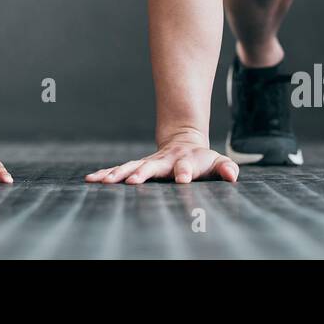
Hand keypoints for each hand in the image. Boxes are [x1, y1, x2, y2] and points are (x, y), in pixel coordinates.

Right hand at [85, 136, 239, 184]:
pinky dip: (106, 174)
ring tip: (103, 181)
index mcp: (184, 160)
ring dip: (117, 174)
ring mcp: (148, 162)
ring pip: (131, 166)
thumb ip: (225, 167)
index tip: (183, 179)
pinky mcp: (136, 167)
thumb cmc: (202, 159)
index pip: (185, 166)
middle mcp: (163, 160)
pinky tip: (91, 179)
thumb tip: (232, 175)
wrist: (183, 142)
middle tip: (132, 181)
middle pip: (151, 166)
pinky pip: (119, 170)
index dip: (184, 171)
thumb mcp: (216, 162)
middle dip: (142, 173)